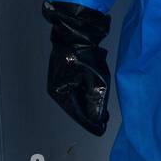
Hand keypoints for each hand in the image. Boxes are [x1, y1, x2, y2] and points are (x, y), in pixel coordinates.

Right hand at [42, 0, 111, 136]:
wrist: (76, 30)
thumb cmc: (84, 53)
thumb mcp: (95, 79)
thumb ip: (96, 101)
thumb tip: (98, 120)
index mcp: (60, 93)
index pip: (77, 114)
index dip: (91, 124)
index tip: (101, 130)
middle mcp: (57, 89)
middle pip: (75, 108)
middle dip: (90, 116)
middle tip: (104, 123)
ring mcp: (59, 81)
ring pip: (75, 100)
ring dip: (88, 106)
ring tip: (102, 114)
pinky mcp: (64, 74)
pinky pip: (75, 90)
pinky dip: (85, 95)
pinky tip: (94, 98)